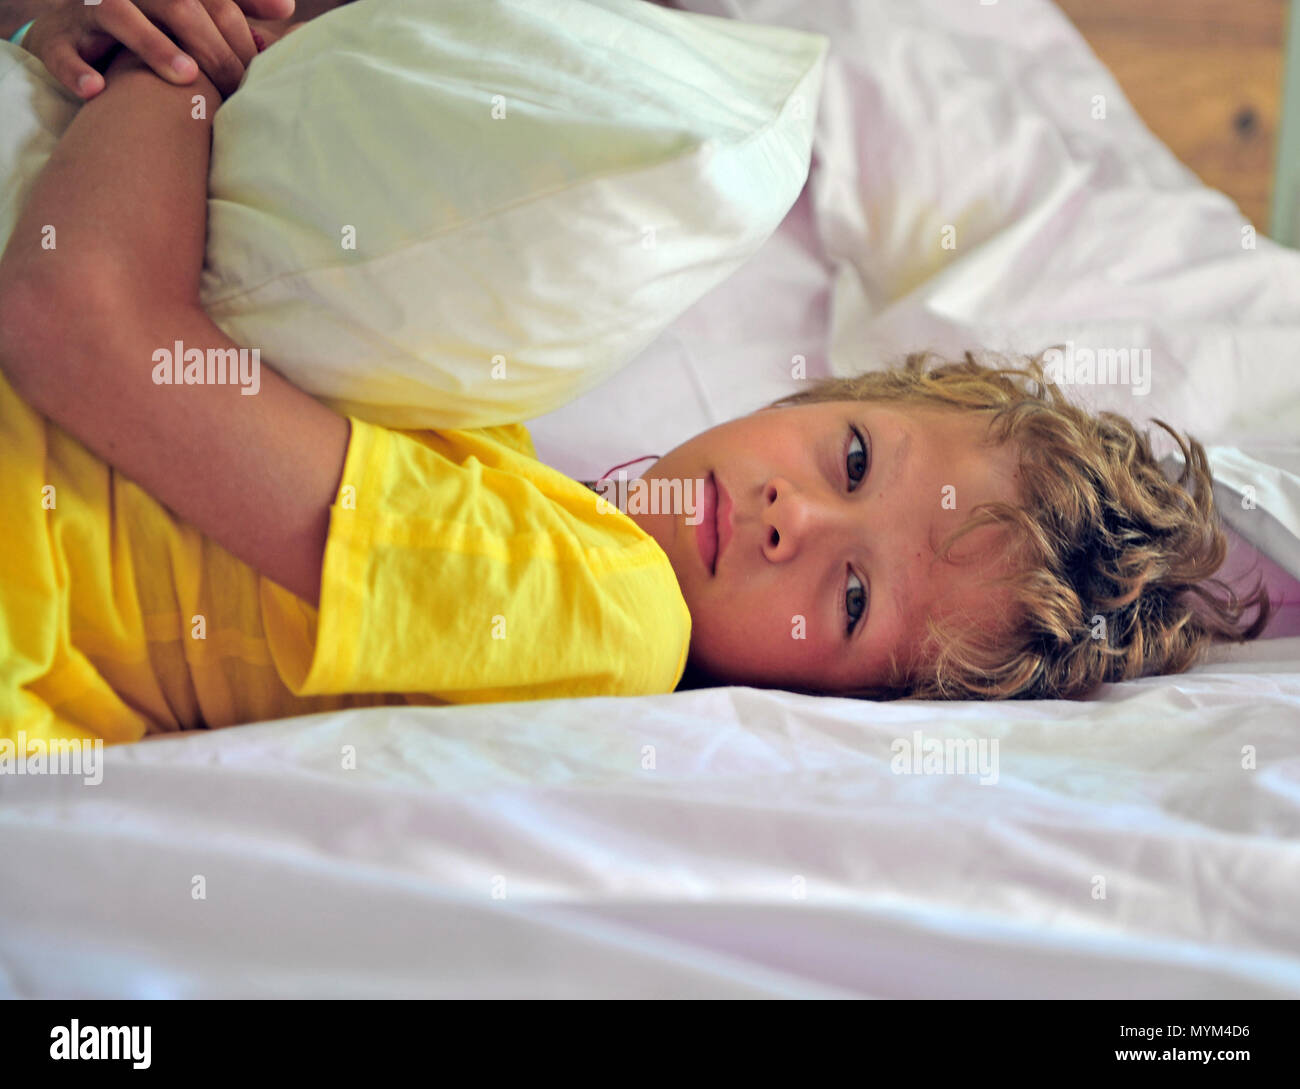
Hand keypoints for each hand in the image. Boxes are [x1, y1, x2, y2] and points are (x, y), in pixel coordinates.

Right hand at [21, 0, 295, 101]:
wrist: (69, 27)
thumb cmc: (147, 25)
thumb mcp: (189, 14)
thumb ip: (234, 10)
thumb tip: (286, 10)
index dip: (235, 29)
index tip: (258, 65)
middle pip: (175, 5)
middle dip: (209, 45)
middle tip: (233, 84)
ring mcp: (87, 12)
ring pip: (119, 14)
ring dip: (153, 45)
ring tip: (185, 75)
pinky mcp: (55, 39)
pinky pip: (62, 52)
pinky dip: (77, 70)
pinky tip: (97, 91)